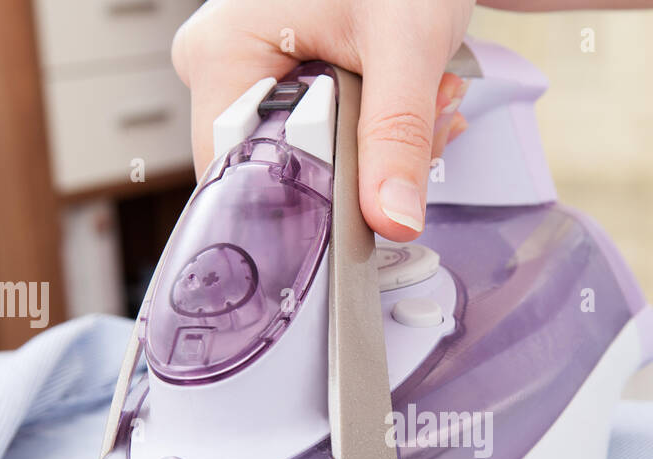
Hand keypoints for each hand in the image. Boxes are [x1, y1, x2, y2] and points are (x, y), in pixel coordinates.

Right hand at [172, 0, 476, 240]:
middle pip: (288, 167)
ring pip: (319, 154)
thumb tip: (393, 219)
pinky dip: (382, 125)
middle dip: (369, 162)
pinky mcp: (291, 73)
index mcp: (222, 54)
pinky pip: (331, 131)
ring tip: (430, 96)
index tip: (374, 189)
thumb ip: (398, 135)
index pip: (243, 175)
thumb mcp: (404, 44)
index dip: (312, 197)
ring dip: (388, 144)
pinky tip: (417, 95)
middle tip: (427, 121)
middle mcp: (226, 64)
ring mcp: (258, 69)